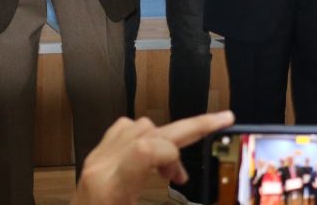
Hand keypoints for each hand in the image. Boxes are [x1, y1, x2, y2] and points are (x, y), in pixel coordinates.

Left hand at [72, 110, 234, 204]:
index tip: (183, 177)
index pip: (145, 149)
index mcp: (112, 188)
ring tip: (173, 174)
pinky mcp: (95, 158)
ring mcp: (97, 158)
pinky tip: (154, 159)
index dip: (173, 154)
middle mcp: (102, 167)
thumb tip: (185, 181)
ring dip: (165, 141)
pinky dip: (147, 137)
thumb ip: (165, 201)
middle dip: (190, 126)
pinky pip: (124, 129)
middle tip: (221, 120)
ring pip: (140, 125)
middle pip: (149, 132)